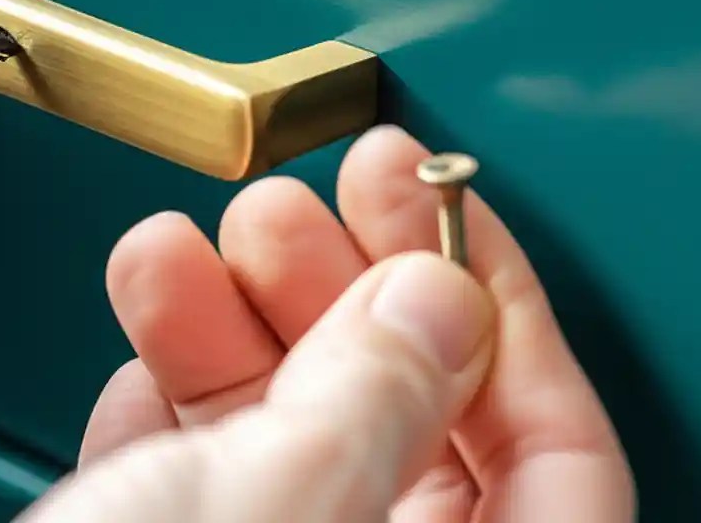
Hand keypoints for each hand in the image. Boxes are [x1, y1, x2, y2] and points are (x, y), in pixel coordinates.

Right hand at [21, 126, 634, 521]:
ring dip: (229, 322)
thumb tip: (438, 300)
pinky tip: (147, 333)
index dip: (502, 314)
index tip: (435, 210)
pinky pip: (197, 468)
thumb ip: (374, 401)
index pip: (554, 460)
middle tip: (292, 209)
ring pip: (284, 436)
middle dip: (339, 294)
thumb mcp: (268, 512)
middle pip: (406, 428)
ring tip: (178, 247)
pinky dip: (169, 389)